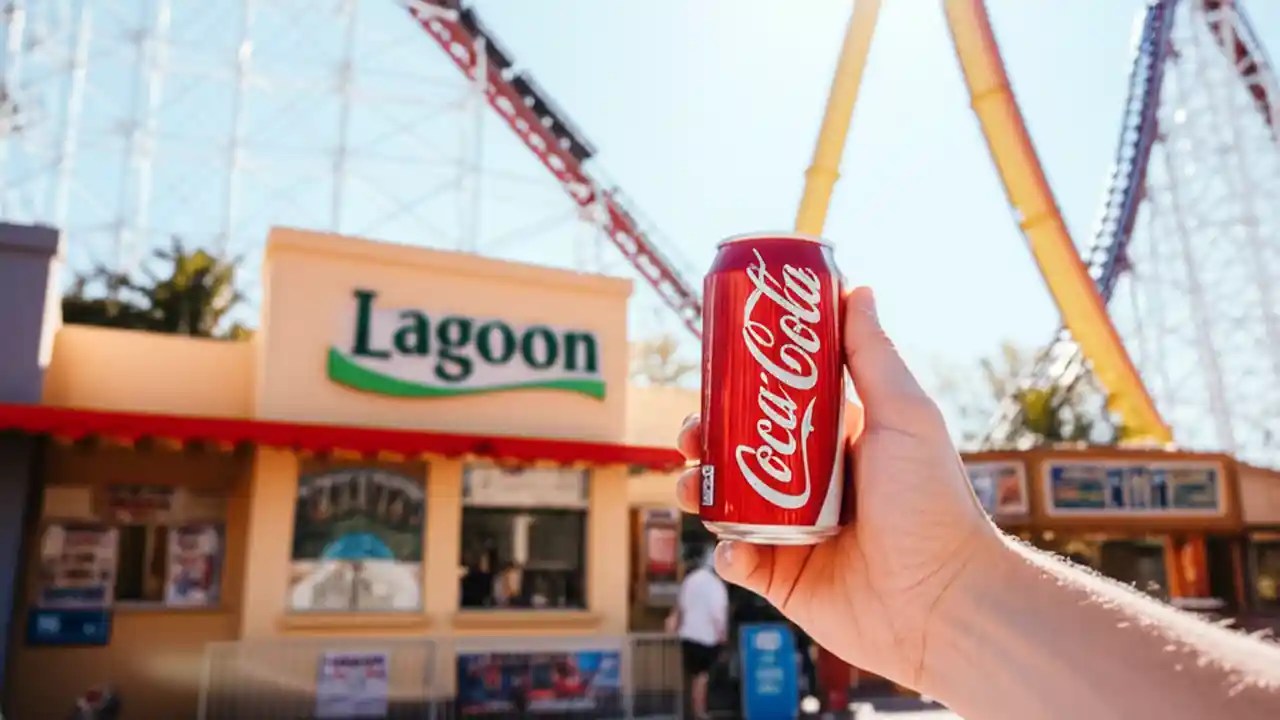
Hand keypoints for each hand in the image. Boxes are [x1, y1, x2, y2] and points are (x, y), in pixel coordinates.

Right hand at [675, 287, 1001, 688]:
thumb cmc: (934, 502)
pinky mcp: (784, 579)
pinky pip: (736, 560)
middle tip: (691, 435)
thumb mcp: (904, 415)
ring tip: (693, 485)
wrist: (945, 600)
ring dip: (699, 490)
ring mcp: (792, 533)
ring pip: (725, 503)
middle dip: (703, 440)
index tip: (712, 375)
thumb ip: (872, 355)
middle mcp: (809, 485)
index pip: (774, 406)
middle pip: (737, 452)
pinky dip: (725, 551)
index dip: (737, 391)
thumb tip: (855, 287)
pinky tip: (733, 544)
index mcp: (835, 443)